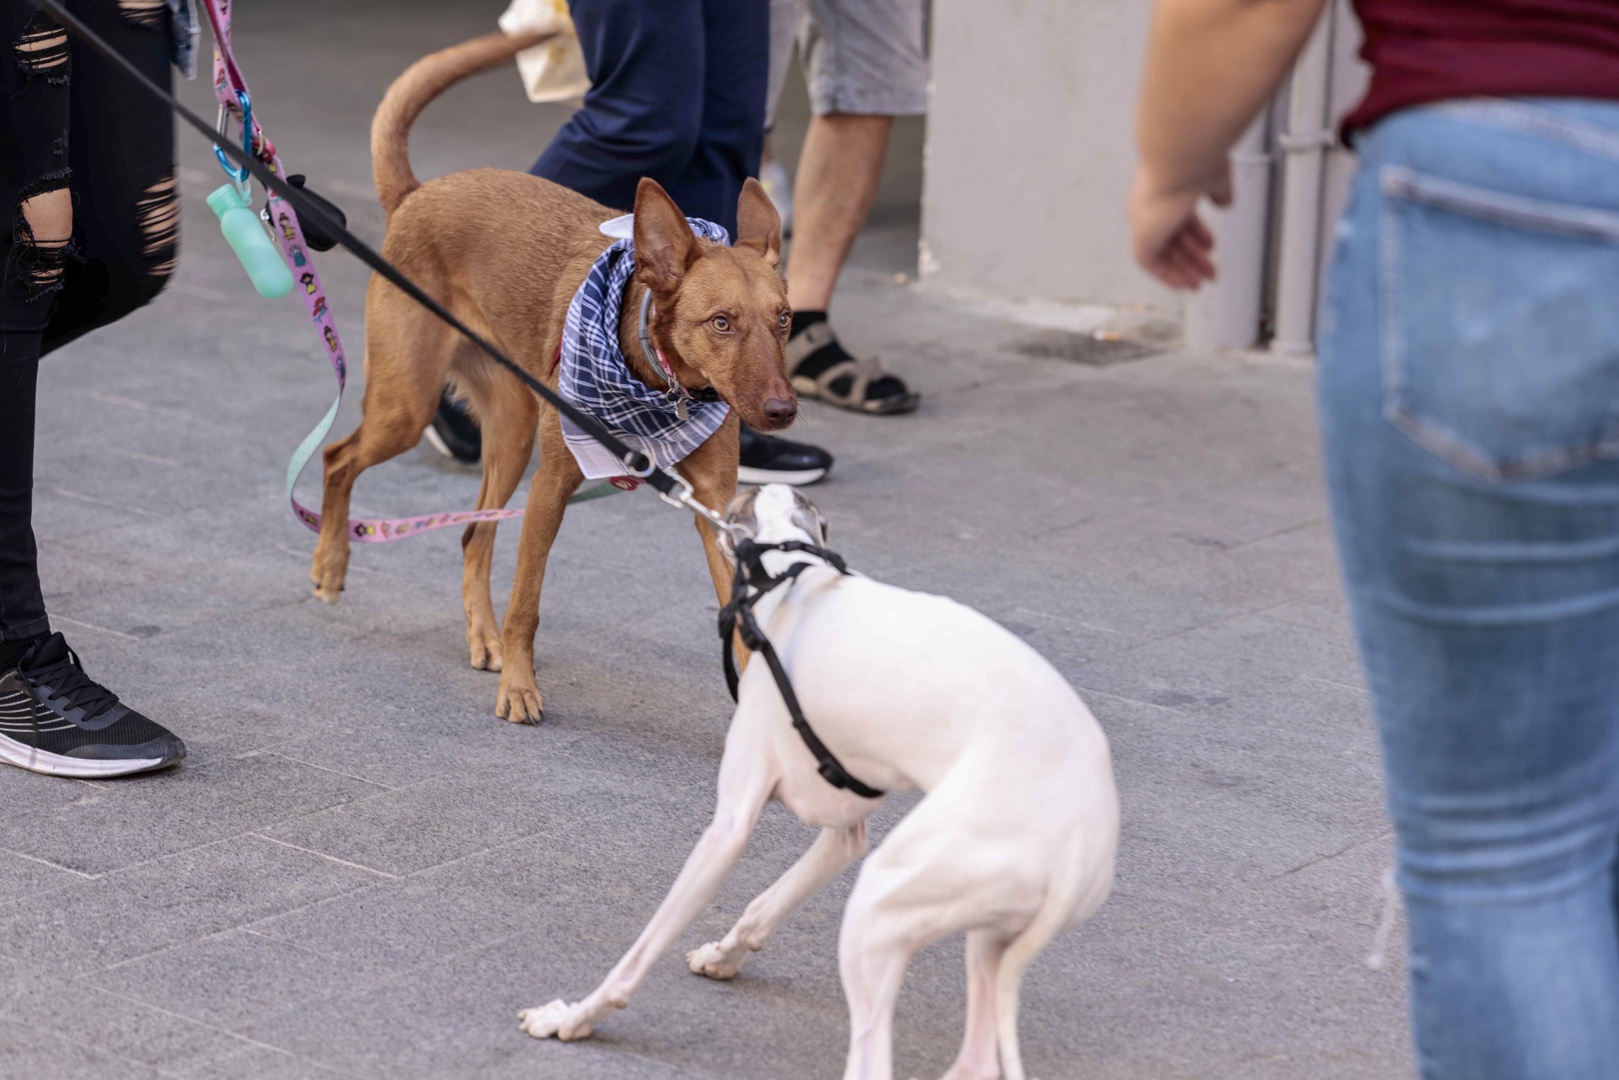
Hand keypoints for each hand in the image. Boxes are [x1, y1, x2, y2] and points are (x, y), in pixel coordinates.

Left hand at [1129, 163, 1229, 289]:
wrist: (1182, 156)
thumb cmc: (1197, 158)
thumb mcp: (1216, 177)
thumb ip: (1219, 191)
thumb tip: (1225, 203)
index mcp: (1167, 188)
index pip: (1179, 217)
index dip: (1196, 234)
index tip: (1209, 247)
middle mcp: (1151, 203)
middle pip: (1172, 237)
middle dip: (1193, 257)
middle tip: (1209, 272)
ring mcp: (1144, 219)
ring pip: (1163, 251)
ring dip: (1184, 269)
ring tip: (1201, 282)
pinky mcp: (1142, 233)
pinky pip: (1148, 261)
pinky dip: (1165, 274)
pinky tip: (1181, 284)